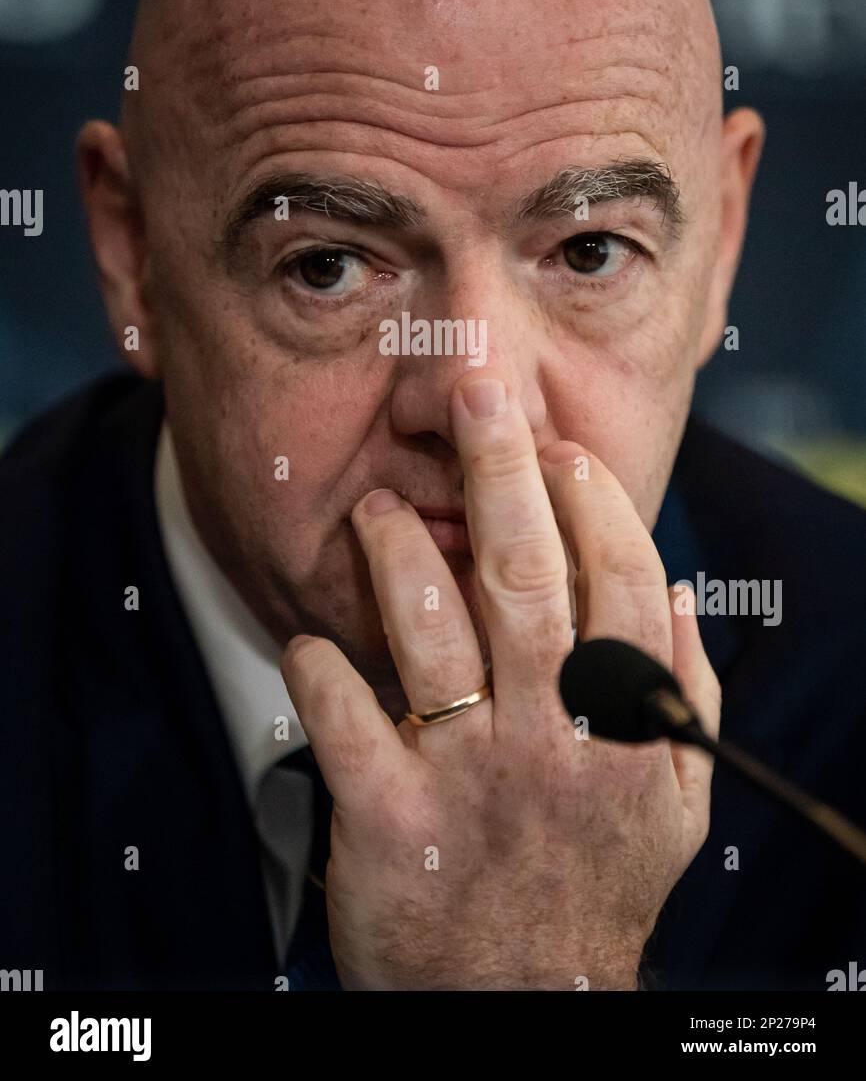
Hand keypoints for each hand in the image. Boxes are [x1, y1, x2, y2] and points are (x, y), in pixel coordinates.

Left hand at [280, 373, 719, 989]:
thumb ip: (683, 696)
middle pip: (526, 579)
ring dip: (401, 554)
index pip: (618, 584)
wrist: (521, 1007)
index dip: (589, 504)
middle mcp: (549, 737)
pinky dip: (322, 670)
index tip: (559, 450)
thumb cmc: (596, 888)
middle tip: (475, 395)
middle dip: (501, 474)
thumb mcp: (677, 806)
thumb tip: (678, 594)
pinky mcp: (389, 819)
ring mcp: (468, 776)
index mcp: (623, 724)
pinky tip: (311, 641)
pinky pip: (347, 722)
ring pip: (432, 632)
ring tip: (377, 507)